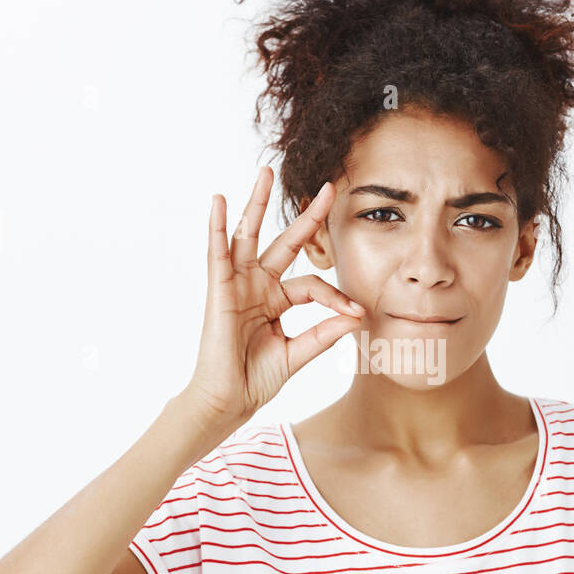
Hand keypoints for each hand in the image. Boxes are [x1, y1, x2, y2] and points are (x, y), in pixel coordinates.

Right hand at [184, 166, 364, 424]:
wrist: (229, 400)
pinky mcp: (220, 290)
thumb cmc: (256, 379)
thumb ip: (324, 333)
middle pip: (285, 242)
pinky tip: (219, 201)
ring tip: (265, 172)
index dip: (336, 296)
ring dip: (257, 203)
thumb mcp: (298, 353)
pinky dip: (217, 227)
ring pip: (250, 236)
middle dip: (306, 217)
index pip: (313, 284)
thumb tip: (356, 316)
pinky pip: (218, 253)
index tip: (356, 313)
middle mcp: (258, 286)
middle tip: (328, 188)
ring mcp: (239, 284)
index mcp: (277, 300)